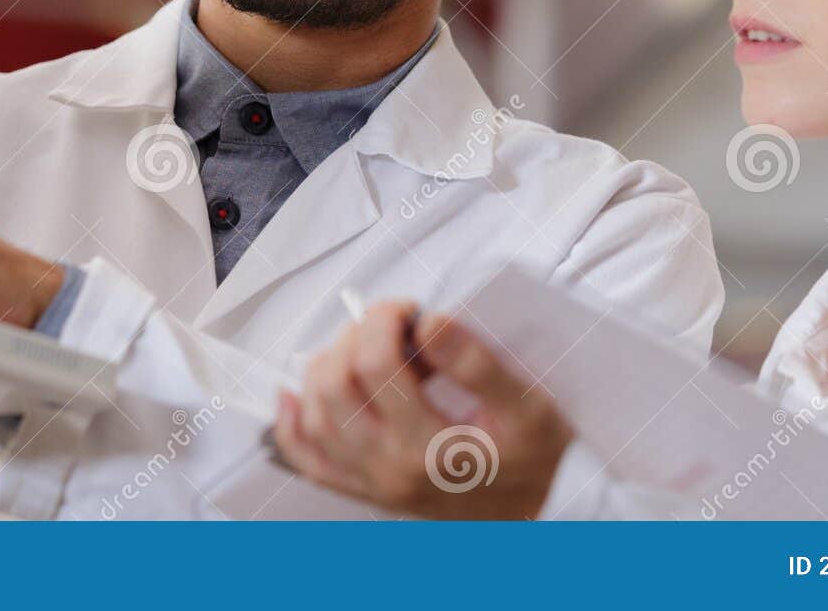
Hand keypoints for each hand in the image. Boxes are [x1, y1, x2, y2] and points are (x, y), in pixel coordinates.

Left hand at [273, 303, 572, 518]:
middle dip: (355, 336)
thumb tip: (429, 322)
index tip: (411, 310)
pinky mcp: (364, 490)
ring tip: (367, 349)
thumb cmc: (534, 459)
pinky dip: (292, 423)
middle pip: (333, 384)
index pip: (375, 365)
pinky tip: (296, 394)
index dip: (384, 320)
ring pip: (313, 416)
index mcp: (431, 449)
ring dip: (327, 366)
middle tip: (390, 323)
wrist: (535, 518)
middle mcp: (390, 469)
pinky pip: (308, 460)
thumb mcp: (531, 408)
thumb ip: (478, 363)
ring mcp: (372, 483)